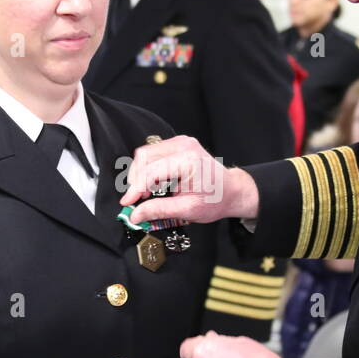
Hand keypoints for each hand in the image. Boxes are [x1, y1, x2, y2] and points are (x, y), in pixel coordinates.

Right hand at [121, 135, 258, 224]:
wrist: (231, 190)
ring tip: (147, 193)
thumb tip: (136, 215)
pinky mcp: (178, 144)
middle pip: (144, 158)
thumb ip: (159, 210)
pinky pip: (153, 153)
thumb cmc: (216, 199)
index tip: (127, 203)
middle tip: (138, 200)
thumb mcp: (187, 210)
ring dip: (140, 174)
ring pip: (145, 154)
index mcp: (188, 161)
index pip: (151, 172)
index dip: (135, 189)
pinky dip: (148, 168)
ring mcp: (181, 142)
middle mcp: (184, 146)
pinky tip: (154, 183)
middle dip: (136, 180)